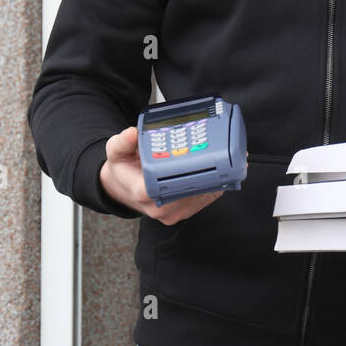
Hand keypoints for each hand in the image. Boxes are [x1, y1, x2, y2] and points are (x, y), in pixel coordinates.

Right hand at [99, 126, 247, 224]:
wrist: (123, 187)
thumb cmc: (123, 169)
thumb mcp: (116, 152)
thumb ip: (122, 142)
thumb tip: (132, 133)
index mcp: (143, 192)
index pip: (170, 186)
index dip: (191, 175)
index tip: (204, 162)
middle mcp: (160, 207)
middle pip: (193, 191)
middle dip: (210, 173)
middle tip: (225, 154)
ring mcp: (173, 212)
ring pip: (202, 197)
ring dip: (216, 180)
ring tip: (229, 160)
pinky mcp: (183, 212)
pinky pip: (203, 201)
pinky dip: (214, 186)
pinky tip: (223, 172)